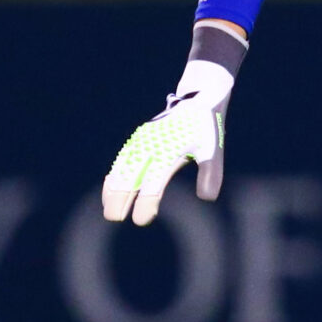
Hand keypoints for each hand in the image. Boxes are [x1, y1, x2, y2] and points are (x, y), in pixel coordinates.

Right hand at [100, 58, 234, 221]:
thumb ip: (211, 173)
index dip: (147, 201)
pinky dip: (114, 174)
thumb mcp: (213, 149)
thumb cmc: (205, 129)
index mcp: (169, 149)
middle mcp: (151, 145)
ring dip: (113, 187)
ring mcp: (142, 141)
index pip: (154, 180)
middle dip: (120, 197)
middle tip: (114, 217)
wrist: (197, 101)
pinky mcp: (139, 139)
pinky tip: (110, 190)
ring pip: (121, 167)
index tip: (141, 220)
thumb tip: (207, 198)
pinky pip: (122, 159)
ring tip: (109, 209)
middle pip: (130, 174)